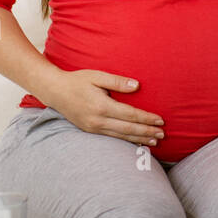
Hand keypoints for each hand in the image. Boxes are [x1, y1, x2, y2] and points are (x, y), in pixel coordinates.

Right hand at [41, 69, 164, 145]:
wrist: (55, 91)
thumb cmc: (78, 81)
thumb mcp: (97, 76)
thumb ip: (117, 81)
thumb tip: (137, 86)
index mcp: (101, 106)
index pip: (130, 114)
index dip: (146, 118)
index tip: (161, 120)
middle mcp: (98, 120)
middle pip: (128, 128)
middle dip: (147, 132)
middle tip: (162, 134)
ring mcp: (93, 127)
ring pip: (121, 136)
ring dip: (139, 139)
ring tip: (154, 141)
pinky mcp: (90, 130)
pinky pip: (112, 137)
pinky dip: (126, 140)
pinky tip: (137, 141)